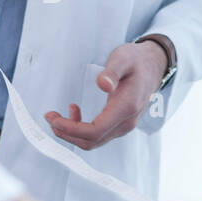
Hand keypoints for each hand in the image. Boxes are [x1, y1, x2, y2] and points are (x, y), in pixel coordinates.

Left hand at [44, 40, 168, 149]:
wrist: (152, 66)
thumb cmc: (136, 61)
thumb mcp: (123, 59)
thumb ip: (112, 72)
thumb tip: (103, 84)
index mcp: (126, 107)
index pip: (95, 130)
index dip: (71, 129)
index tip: (54, 119)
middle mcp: (126, 122)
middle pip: (92, 141)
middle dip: (66, 132)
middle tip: (50, 117)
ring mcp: (124, 126)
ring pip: (93, 141)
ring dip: (72, 133)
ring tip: (57, 117)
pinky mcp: (119, 125)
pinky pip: (98, 135)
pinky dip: (81, 130)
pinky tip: (74, 112)